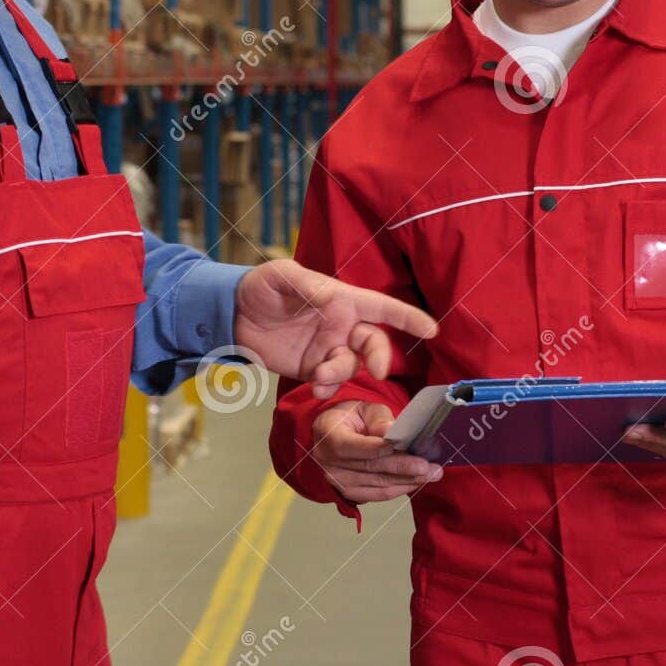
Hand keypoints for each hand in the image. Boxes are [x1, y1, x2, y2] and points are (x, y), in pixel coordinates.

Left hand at [235, 259, 436, 398]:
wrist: (232, 315)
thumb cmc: (261, 286)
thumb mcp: (281, 276)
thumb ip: (305, 284)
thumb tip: (329, 295)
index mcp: (341, 300)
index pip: (382, 308)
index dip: (408, 318)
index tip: (432, 330)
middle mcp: (341, 326)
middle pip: (374, 343)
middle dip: (379, 358)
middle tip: (374, 371)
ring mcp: (328, 349)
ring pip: (352, 367)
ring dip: (342, 375)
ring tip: (319, 378)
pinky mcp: (312, 369)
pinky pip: (331, 383)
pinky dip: (328, 389)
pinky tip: (315, 388)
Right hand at [312, 399, 442, 502]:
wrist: (337, 435)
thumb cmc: (352, 417)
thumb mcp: (364, 408)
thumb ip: (377, 418)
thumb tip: (390, 431)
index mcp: (328, 434)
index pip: (349, 446)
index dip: (374, 448)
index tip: (400, 446)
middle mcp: (328, 462)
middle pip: (369, 467)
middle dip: (401, 467)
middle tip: (427, 465)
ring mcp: (338, 481)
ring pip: (377, 484)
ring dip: (407, 480)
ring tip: (432, 474)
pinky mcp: (350, 493)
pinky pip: (378, 494)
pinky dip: (400, 488)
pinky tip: (418, 481)